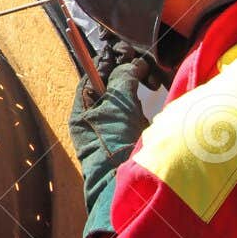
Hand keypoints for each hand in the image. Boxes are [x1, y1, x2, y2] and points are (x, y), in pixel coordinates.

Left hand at [69, 56, 151, 237]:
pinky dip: (147, 111)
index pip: (91, 79)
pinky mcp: (131, 144)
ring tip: (151, 85)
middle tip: (144, 67)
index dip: (107, 64)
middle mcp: (95, 124)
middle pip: (110, 91)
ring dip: (138, 94)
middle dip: (127, 78)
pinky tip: (154, 109)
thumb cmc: (115, 143)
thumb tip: (131, 63)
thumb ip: (122, 79)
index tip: (125, 52)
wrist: (129, 186)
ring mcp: (114, 135)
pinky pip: (139, 120)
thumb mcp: (116, 105)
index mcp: (82, 114)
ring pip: (127, 104)